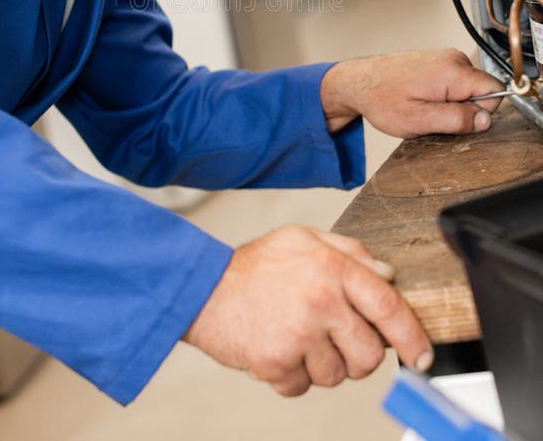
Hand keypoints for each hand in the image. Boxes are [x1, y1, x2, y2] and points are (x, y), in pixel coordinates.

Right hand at [183, 225, 432, 395]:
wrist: (204, 288)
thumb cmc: (255, 265)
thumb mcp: (304, 239)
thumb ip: (350, 252)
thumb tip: (387, 273)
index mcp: (332, 268)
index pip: (388, 306)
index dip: (412, 335)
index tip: (422, 355)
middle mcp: (320, 301)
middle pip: (369, 353)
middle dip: (359, 355)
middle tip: (335, 339)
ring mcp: (299, 335)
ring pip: (338, 376)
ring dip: (323, 365)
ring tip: (298, 336)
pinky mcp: (277, 363)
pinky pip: (303, 387)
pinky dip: (293, 376)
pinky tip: (279, 347)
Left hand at [320, 48, 503, 136]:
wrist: (359, 82)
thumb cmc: (381, 99)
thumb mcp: (419, 120)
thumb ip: (455, 120)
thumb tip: (484, 120)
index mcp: (452, 72)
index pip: (496, 91)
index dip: (481, 113)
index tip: (455, 119)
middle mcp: (453, 59)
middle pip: (481, 91)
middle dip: (463, 110)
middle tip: (432, 114)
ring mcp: (446, 58)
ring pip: (468, 90)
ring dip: (450, 104)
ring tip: (423, 105)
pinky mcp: (439, 62)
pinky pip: (455, 84)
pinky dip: (443, 96)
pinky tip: (421, 98)